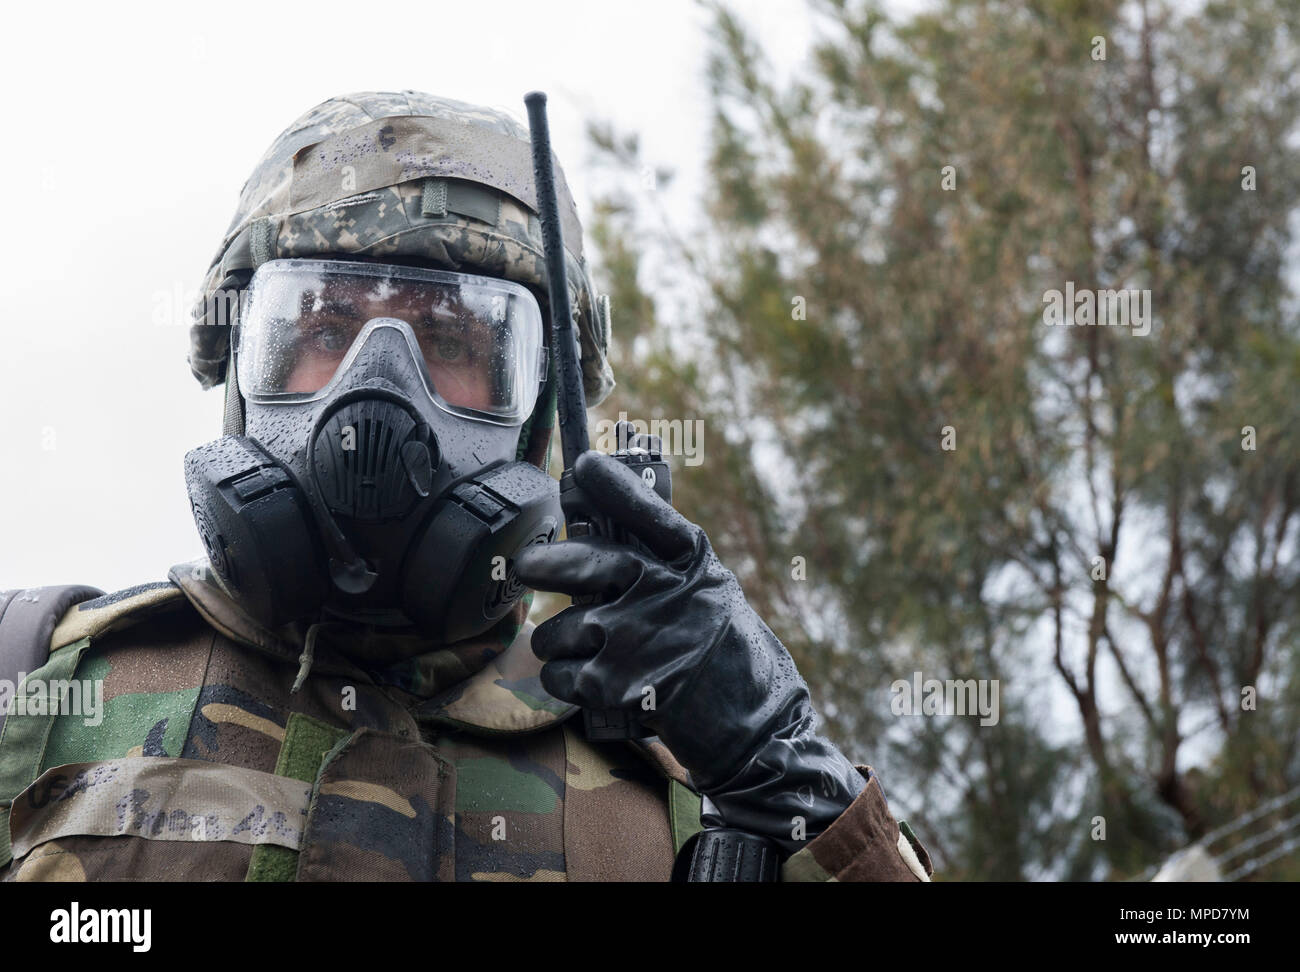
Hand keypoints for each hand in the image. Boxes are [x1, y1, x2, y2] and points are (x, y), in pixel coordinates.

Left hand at [513, 450, 864, 851]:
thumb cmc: (726, 654)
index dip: (609, 484)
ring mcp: (635, 637)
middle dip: (542, 564)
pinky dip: (564, 681)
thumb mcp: (708, 590)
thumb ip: (665, 563)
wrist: (754, 724)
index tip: (584, 466)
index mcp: (690, 562)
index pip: (645, 510)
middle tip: (528, 566)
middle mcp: (661, 591)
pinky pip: (559, 674)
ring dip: (558, 643)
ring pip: (558, 629)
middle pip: (579, 562)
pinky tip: (586, 682)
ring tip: (580, 650)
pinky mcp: (616, 685)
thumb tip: (600, 530)